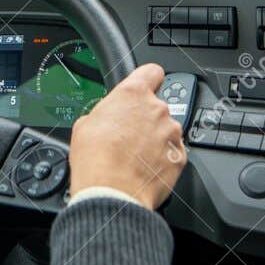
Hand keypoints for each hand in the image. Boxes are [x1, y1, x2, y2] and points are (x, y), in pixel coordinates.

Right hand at [69, 63, 185, 208]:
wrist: (111, 193)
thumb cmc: (96, 160)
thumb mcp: (84, 125)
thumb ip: (104, 113)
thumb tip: (105, 119)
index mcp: (133, 94)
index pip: (152, 72)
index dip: (148, 80)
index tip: (145, 87)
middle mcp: (157, 109)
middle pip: (157, 106)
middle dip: (145, 119)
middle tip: (127, 136)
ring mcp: (171, 133)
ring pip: (166, 130)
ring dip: (155, 140)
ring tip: (134, 157)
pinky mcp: (179, 156)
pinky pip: (173, 152)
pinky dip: (162, 159)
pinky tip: (144, 169)